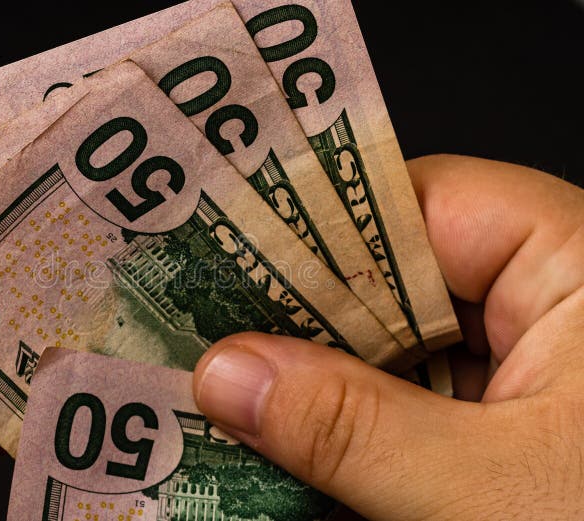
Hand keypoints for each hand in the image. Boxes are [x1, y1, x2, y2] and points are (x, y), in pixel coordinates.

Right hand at [193, 154, 583, 520]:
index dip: (316, 229)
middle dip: (298, 321)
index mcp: (576, 267)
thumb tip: (229, 376)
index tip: (225, 263)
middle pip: (390, 278)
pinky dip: (348, 429)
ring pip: (389, 350)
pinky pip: (405, 406)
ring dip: (314, 384)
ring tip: (228, 401)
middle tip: (206, 344)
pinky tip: (286, 447)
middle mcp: (548, 306)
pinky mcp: (501, 430)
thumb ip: (353, 429)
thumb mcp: (492, 494)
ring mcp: (522, 372)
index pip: (419, 204)